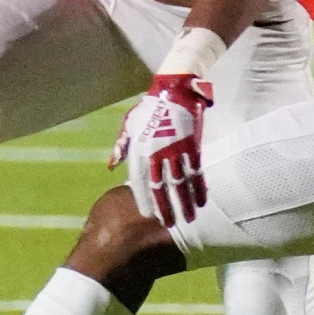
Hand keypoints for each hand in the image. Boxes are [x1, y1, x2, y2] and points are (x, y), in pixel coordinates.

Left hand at [109, 74, 213, 226]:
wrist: (174, 90)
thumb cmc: (149, 109)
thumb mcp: (129, 125)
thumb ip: (121, 147)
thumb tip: (111, 167)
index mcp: (140, 148)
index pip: (139, 180)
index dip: (143, 198)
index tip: (147, 215)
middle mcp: (157, 152)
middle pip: (160, 185)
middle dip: (165, 207)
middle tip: (169, 224)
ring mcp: (176, 150)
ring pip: (180, 182)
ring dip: (185, 202)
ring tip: (189, 219)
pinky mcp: (192, 146)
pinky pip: (196, 171)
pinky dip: (199, 187)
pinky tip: (202, 201)